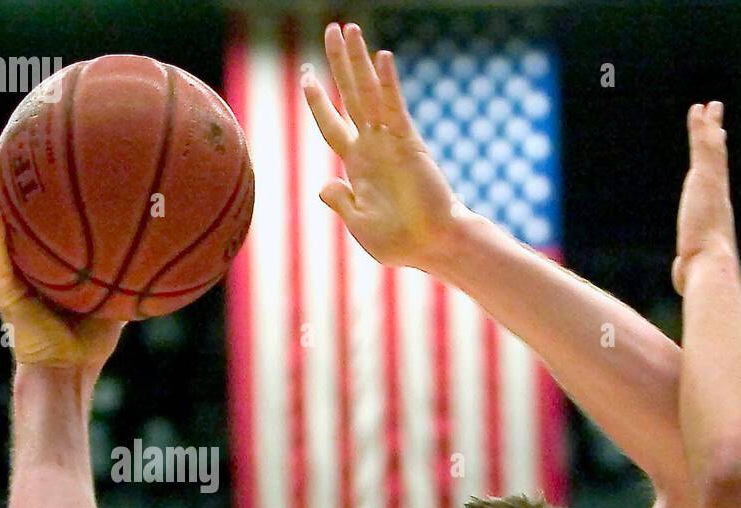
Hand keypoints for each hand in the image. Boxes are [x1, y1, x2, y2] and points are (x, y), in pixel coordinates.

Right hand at [0, 175, 123, 371]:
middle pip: (5, 226)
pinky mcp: (7, 294)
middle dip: (2, 195)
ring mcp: (10, 282)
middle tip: (4, 161)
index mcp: (41, 272)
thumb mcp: (113, 305)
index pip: (31, 232)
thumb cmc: (91, 345)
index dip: (29, 205)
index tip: (37, 173)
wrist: (69, 372)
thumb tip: (158, 265)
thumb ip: (126, 283)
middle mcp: (21, 273)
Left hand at [304, 22, 459, 269]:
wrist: (434, 244)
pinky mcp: (409, 142)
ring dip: (359, 61)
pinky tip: (381, 57)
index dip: (317, 100)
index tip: (307, 74)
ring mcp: (390, 141)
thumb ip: (342, 203)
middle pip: (349, 96)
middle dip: (338, 63)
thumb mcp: (361, 226)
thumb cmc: (401, 242)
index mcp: (357, 165)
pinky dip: (388, 82)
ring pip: (368, 93)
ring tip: (349, 29)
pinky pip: (394, 107)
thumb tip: (325, 185)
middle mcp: (372, 146)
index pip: (331, 124)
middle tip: (332, 29)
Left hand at [672, 101, 736, 294]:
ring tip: (708, 107)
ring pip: (713, 150)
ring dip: (710, 127)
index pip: (715, 184)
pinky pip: (703, 148)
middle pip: (718, 161)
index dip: (716, 166)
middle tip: (717, 118)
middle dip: (717, 139)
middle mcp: (719, 198)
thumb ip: (686, 271)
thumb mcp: (692, 270)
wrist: (712, 269)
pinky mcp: (705, 180)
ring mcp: (714, 187)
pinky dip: (701, 129)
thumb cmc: (703, 277)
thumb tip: (683, 283)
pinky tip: (699, 110)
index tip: (717, 149)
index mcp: (716, 215)